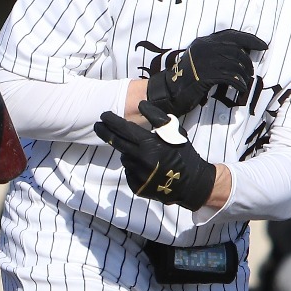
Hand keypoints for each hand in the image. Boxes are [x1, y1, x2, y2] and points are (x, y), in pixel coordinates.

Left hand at [95, 105, 217, 209]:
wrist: (192, 183)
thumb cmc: (184, 153)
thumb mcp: (174, 132)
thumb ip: (156, 117)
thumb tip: (140, 104)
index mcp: (148, 144)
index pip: (124, 129)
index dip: (112, 121)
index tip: (103, 116)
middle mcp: (140, 160)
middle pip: (117, 143)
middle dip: (105, 132)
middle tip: (98, 126)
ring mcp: (137, 175)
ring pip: (124, 158)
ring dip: (127, 151)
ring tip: (140, 151)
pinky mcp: (137, 186)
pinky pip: (129, 172)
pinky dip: (133, 166)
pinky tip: (145, 166)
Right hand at [143, 29, 264, 118]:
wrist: (169, 91)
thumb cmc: (188, 78)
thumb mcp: (201, 59)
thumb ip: (216, 53)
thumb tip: (241, 54)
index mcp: (204, 41)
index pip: (233, 35)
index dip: (251, 39)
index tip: (264, 45)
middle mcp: (205, 48)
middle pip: (236, 50)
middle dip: (248, 61)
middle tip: (251, 72)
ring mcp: (204, 61)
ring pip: (235, 64)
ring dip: (244, 74)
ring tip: (245, 81)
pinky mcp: (205, 76)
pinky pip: (230, 77)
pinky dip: (239, 83)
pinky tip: (241, 88)